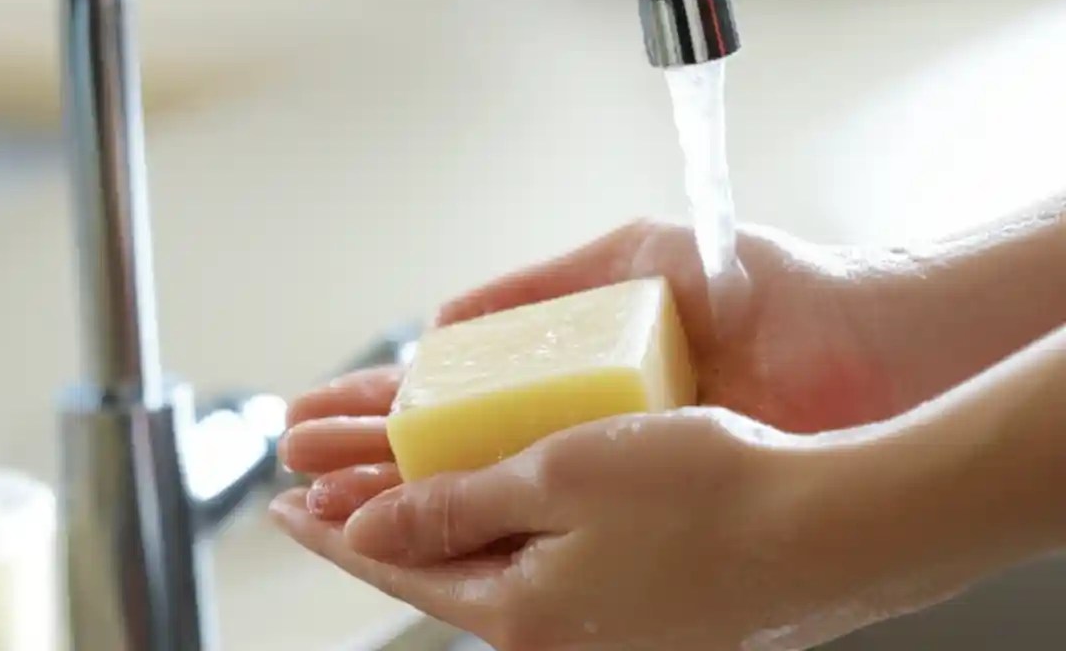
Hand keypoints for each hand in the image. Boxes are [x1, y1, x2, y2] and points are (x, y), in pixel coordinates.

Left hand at [271, 407, 969, 650]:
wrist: (830, 529)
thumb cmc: (705, 492)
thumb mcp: (559, 479)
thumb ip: (455, 506)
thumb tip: (368, 524)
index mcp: (520, 610)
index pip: (393, 564)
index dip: (332, 531)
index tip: (283, 507)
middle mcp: (551, 633)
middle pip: (432, 570)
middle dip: (370, 526)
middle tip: (316, 493)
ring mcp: (597, 627)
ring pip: (484, 565)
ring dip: (432, 523)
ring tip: (388, 487)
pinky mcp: (635, 608)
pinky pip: (536, 564)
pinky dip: (496, 528)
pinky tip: (493, 500)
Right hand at [282, 221, 901, 518]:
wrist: (860, 342)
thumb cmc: (764, 290)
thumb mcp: (632, 259)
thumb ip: (538, 288)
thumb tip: (443, 324)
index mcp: (566, 363)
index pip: (445, 395)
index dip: (373, 408)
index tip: (311, 417)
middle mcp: (573, 426)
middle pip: (442, 450)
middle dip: (359, 459)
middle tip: (290, 468)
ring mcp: (601, 471)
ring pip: (472, 492)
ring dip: (388, 499)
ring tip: (317, 501)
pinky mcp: (637, 504)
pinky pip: (535, 520)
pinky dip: (465, 526)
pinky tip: (407, 530)